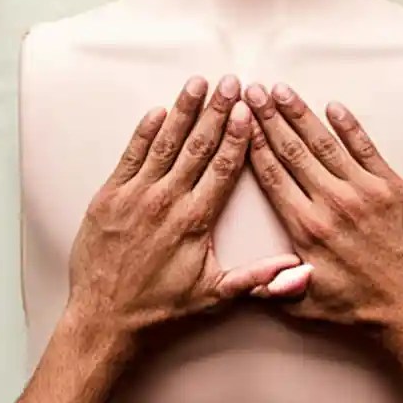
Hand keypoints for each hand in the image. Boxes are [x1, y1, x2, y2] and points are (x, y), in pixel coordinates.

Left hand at [63, 75, 305, 338]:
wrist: (106, 319)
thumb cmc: (159, 309)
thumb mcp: (213, 296)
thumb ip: (256, 278)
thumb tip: (296, 271)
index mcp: (195, 221)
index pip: (224, 168)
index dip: (238, 137)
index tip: (248, 112)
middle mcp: (166, 202)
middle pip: (198, 146)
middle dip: (217, 111)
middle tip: (230, 83)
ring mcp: (135, 196)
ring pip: (165, 143)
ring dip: (183, 111)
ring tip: (198, 84)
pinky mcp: (109, 197)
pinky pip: (130, 156)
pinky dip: (144, 132)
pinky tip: (158, 110)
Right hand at [242, 82, 402, 330]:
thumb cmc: (359, 306)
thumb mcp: (304, 305)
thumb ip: (272, 285)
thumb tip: (246, 275)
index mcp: (307, 228)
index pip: (273, 176)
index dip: (254, 145)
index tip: (240, 122)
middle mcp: (332, 204)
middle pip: (292, 151)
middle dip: (269, 118)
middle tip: (253, 93)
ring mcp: (364, 192)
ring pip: (325, 144)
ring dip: (301, 115)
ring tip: (282, 91)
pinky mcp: (392, 187)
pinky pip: (367, 149)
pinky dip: (349, 126)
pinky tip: (333, 107)